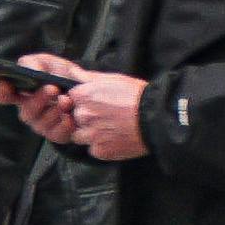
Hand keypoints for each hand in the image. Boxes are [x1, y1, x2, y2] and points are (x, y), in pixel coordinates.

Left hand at [13, 55, 147, 159]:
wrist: (154, 118)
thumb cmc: (135, 95)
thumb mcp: (111, 79)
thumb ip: (87, 77)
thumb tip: (72, 73)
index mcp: (83, 96)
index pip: (69, 100)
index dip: (80, 102)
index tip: (93, 104)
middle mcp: (83, 115)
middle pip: (74, 119)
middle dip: (84, 119)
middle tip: (104, 117)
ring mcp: (90, 135)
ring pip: (80, 136)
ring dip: (90, 134)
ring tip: (108, 128)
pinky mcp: (100, 151)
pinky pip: (93, 149)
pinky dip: (101, 146)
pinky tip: (114, 138)